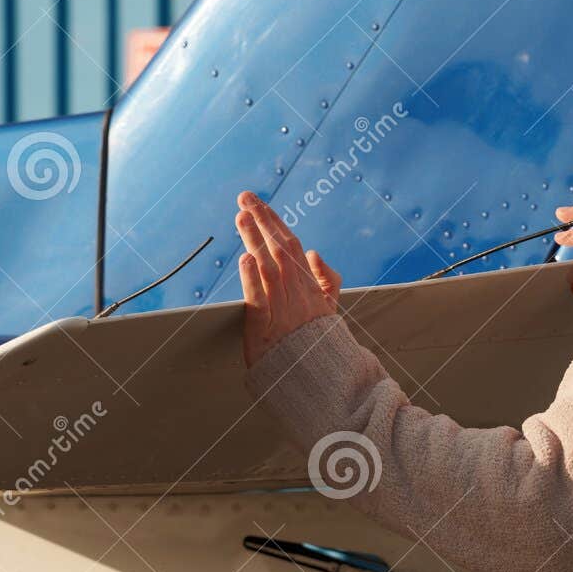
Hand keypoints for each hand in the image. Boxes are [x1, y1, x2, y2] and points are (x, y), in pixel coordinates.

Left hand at [234, 191, 342, 367]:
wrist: (317, 375)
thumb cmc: (319, 340)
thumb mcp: (331, 307)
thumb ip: (327, 278)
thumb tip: (314, 252)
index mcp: (309, 284)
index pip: (290, 244)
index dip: (274, 222)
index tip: (259, 203)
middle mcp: (297, 291)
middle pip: (279, 248)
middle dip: (262, 220)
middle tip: (245, 197)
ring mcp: (282, 307)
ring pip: (268, 266)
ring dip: (255, 239)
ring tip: (241, 216)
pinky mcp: (266, 327)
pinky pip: (259, 299)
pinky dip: (252, 279)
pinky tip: (245, 259)